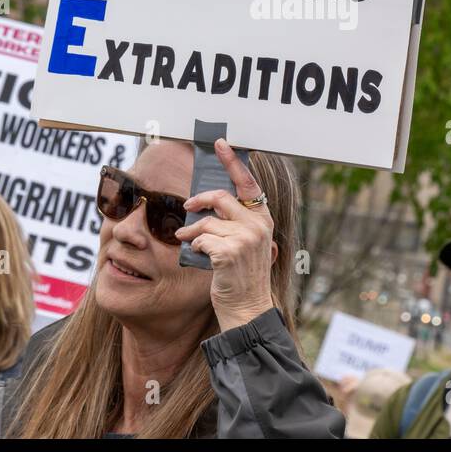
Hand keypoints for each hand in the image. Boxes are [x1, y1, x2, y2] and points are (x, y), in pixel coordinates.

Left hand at [175, 138, 275, 332]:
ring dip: (192, 232)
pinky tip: (201, 258)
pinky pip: (201, 239)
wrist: (247, 307)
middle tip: (187, 206)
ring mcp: (246, 238)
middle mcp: (258, 224)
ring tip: (187, 242)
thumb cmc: (241, 275)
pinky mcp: (230, 251)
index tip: (221, 144)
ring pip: (206, 221)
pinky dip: (195, 248)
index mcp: (263, 218)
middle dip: (198, 200)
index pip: (248, 182)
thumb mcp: (244, 242)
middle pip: (220, 197)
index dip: (233, 162)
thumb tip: (208, 200)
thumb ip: (234, 220)